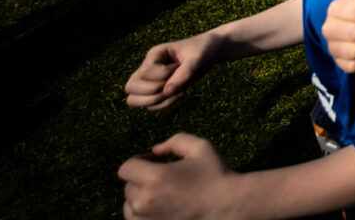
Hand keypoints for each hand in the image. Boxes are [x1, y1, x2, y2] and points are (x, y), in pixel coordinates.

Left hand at [119, 133, 233, 219]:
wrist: (229, 207)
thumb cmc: (216, 175)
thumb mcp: (201, 147)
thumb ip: (175, 141)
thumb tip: (154, 151)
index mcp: (155, 177)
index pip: (126, 168)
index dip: (138, 161)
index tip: (153, 162)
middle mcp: (145, 201)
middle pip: (128, 187)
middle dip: (142, 180)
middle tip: (164, 179)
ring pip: (130, 206)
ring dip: (141, 198)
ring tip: (163, 195)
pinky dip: (144, 214)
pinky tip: (163, 208)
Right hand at [125, 35, 222, 109]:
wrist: (210, 52)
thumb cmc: (203, 50)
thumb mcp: (197, 58)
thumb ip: (184, 73)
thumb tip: (166, 92)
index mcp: (155, 54)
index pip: (145, 72)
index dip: (163, 75)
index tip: (179, 67)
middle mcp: (148, 67)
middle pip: (130, 87)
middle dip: (153, 91)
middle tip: (173, 84)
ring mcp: (150, 81)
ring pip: (133, 100)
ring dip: (155, 101)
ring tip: (177, 92)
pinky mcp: (158, 91)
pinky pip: (149, 107)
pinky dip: (163, 105)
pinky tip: (180, 94)